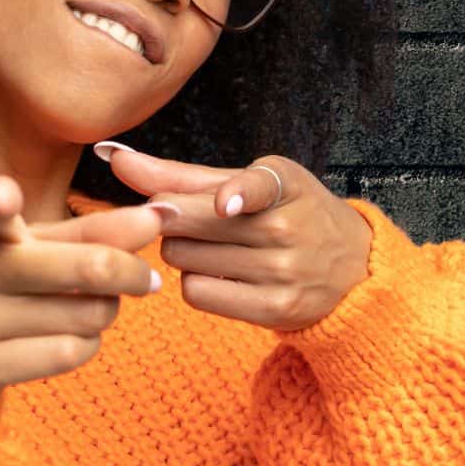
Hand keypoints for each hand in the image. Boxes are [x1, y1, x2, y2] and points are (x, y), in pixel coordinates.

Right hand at [0, 176, 167, 415]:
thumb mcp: (30, 247)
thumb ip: (93, 230)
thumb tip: (161, 215)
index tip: (3, 196)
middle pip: (86, 267)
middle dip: (132, 273)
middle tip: (146, 279)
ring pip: (85, 314)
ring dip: (106, 313)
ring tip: (94, 309)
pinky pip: (66, 353)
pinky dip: (87, 345)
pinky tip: (74, 338)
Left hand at [96, 143, 371, 331]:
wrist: (352, 270)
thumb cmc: (289, 214)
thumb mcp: (250, 183)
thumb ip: (180, 174)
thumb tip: (112, 156)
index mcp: (286, 184)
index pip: (261, 185)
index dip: (238, 194)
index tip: (225, 204)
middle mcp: (289, 227)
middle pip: (188, 222)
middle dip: (174, 219)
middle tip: (190, 220)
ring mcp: (283, 271)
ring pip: (186, 259)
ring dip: (185, 252)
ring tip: (216, 248)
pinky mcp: (275, 309)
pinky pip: (198, 293)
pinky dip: (197, 283)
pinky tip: (221, 275)